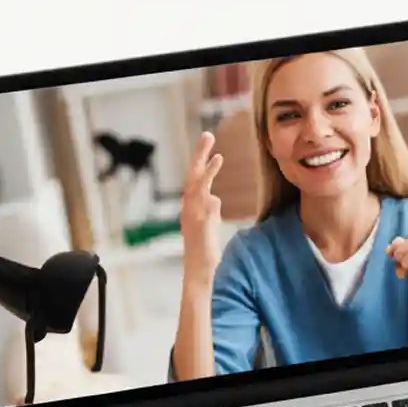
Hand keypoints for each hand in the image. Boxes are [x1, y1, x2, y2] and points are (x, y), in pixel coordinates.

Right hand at [179, 132, 224, 287]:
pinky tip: (219, 167)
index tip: (210, 148)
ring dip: (207, 168)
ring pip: (198, 185)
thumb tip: (215, 199)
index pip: (195, 179)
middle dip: (199, 154)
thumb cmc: (205, 251)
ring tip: (218, 154)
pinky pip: (206, 199)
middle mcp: (188, 208)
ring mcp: (193, 214)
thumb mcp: (210, 226)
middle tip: (207, 135)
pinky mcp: (199, 222)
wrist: (199, 271)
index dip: (201, 163)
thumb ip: (211, 211)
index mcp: (190, 207)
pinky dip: (211, 183)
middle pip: (192, 175)